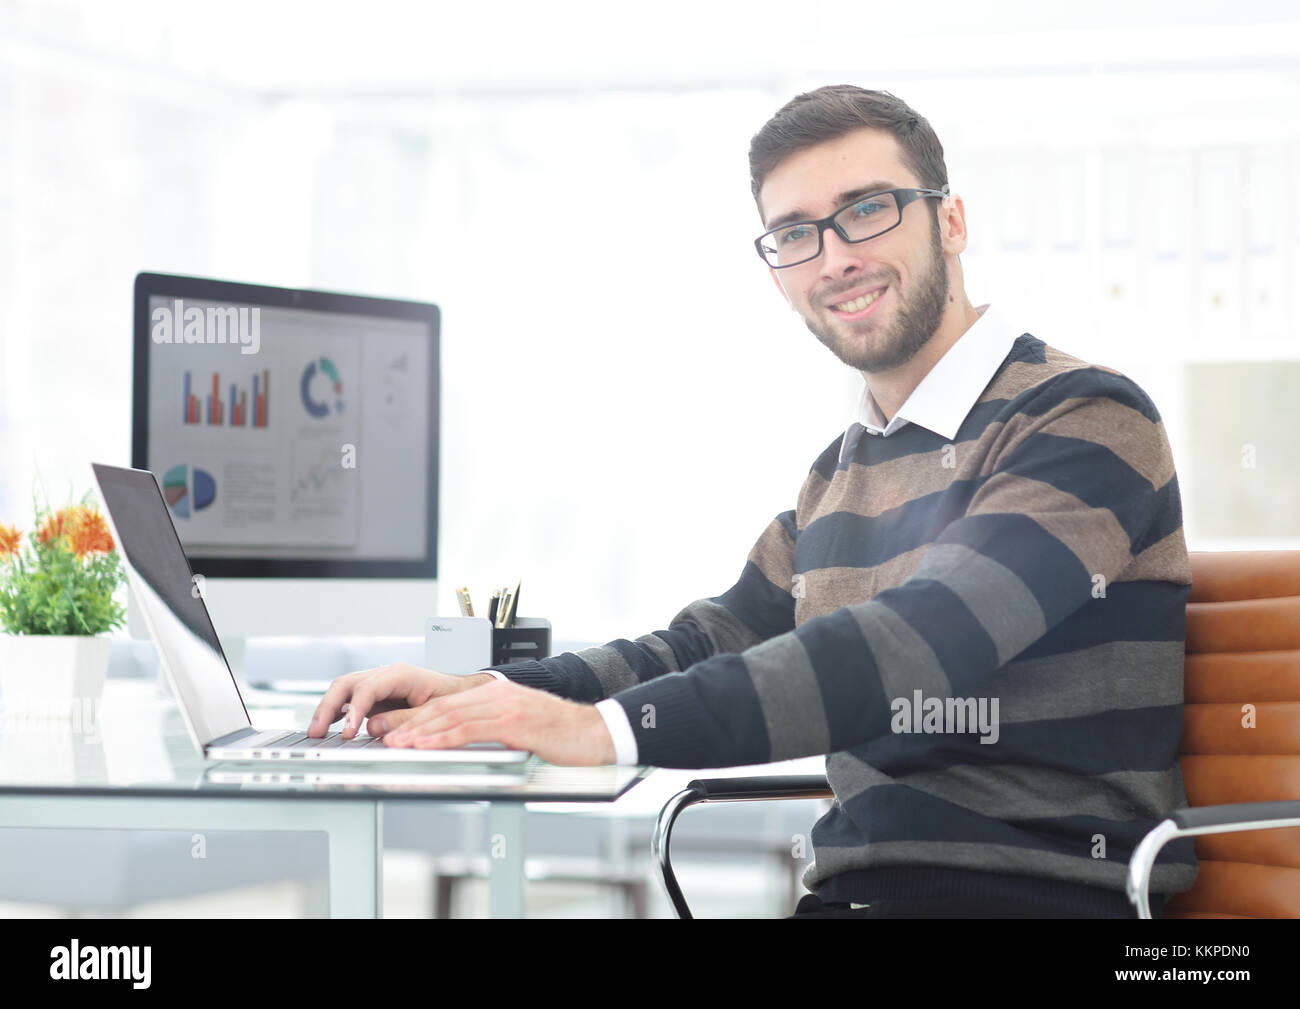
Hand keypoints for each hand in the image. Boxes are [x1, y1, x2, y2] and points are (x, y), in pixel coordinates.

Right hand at [308, 662, 493, 739]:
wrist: (459, 692)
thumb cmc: (450, 698)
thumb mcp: (432, 711)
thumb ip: (403, 719)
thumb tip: (373, 728)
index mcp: (401, 674)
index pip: (368, 688)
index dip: (355, 710)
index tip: (348, 731)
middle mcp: (385, 674)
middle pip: (347, 684)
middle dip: (329, 707)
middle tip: (317, 731)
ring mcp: (378, 682)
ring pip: (343, 689)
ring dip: (328, 709)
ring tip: (316, 731)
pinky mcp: (374, 694)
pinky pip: (349, 698)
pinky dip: (336, 711)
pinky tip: (327, 726)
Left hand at [381, 678, 617, 765]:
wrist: (595, 733)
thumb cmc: (562, 734)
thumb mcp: (522, 726)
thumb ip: (495, 727)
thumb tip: (469, 738)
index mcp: (497, 693)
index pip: (447, 703)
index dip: (416, 715)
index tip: (393, 727)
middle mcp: (498, 694)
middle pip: (442, 706)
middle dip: (408, 721)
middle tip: (382, 733)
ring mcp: (506, 706)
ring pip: (451, 716)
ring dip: (418, 731)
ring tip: (394, 743)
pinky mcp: (514, 722)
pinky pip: (470, 730)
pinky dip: (443, 738)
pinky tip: (426, 745)